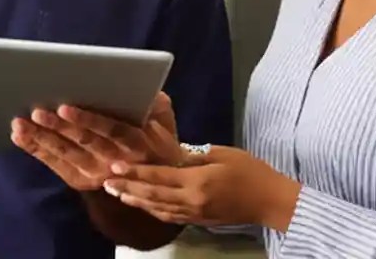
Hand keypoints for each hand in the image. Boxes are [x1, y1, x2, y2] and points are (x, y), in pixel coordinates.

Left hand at [11, 92, 181, 191]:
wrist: (157, 175)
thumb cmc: (156, 133)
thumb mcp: (163, 115)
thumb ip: (153, 99)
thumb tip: (136, 81)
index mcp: (138, 142)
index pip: (112, 130)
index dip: (87, 119)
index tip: (65, 106)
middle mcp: (117, 161)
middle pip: (84, 143)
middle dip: (58, 127)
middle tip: (36, 111)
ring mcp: (97, 174)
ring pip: (66, 154)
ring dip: (41, 139)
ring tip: (20, 123)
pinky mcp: (81, 180)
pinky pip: (56, 165)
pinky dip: (37, 151)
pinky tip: (20, 137)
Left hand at [102, 146, 300, 230]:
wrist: (270, 201)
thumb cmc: (250, 171)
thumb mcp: (223, 154)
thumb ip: (194, 156)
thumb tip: (170, 155)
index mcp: (197, 181)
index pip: (159, 177)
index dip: (135, 173)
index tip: (115, 167)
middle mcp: (191, 201)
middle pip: (152, 196)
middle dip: (127, 189)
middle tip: (106, 183)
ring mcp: (194, 214)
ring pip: (157, 209)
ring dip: (136, 201)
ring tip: (117, 194)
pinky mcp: (198, 220)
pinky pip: (169, 217)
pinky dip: (152, 210)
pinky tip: (142, 205)